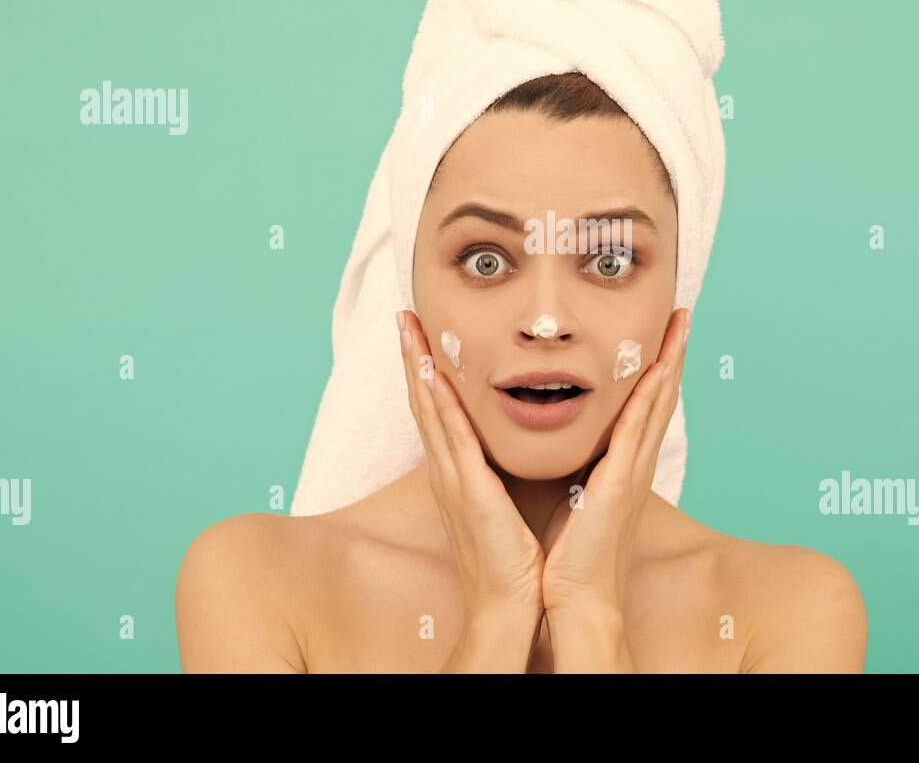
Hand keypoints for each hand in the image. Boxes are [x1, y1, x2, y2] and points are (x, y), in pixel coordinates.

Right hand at [396, 309, 545, 623]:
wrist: (510, 603)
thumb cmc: (515, 557)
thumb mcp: (504, 501)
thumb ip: (502, 471)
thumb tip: (512, 444)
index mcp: (458, 472)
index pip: (437, 410)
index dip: (425, 370)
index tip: (421, 332)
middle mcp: (447, 470)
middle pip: (423, 401)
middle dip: (411, 356)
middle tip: (404, 314)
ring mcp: (452, 479)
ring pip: (429, 410)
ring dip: (416, 366)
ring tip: (408, 327)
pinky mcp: (467, 490)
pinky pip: (450, 436)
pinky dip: (437, 402)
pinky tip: (430, 372)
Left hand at [539, 307, 689, 617]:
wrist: (577, 594)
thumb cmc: (572, 552)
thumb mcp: (577, 495)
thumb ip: (578, 466)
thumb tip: (567, 443)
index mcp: (622, 464)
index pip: (644, 405)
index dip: (656, 367)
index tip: (662, 331)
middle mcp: (635, 461)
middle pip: (660, 396)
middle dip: (673, 353)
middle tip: (682, 313)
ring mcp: (633, 470)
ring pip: (657, 404)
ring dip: (671, 361)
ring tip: (680, 324)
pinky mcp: (623, 482)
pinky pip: (639, 430)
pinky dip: (652, 397)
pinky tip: (660, 367)